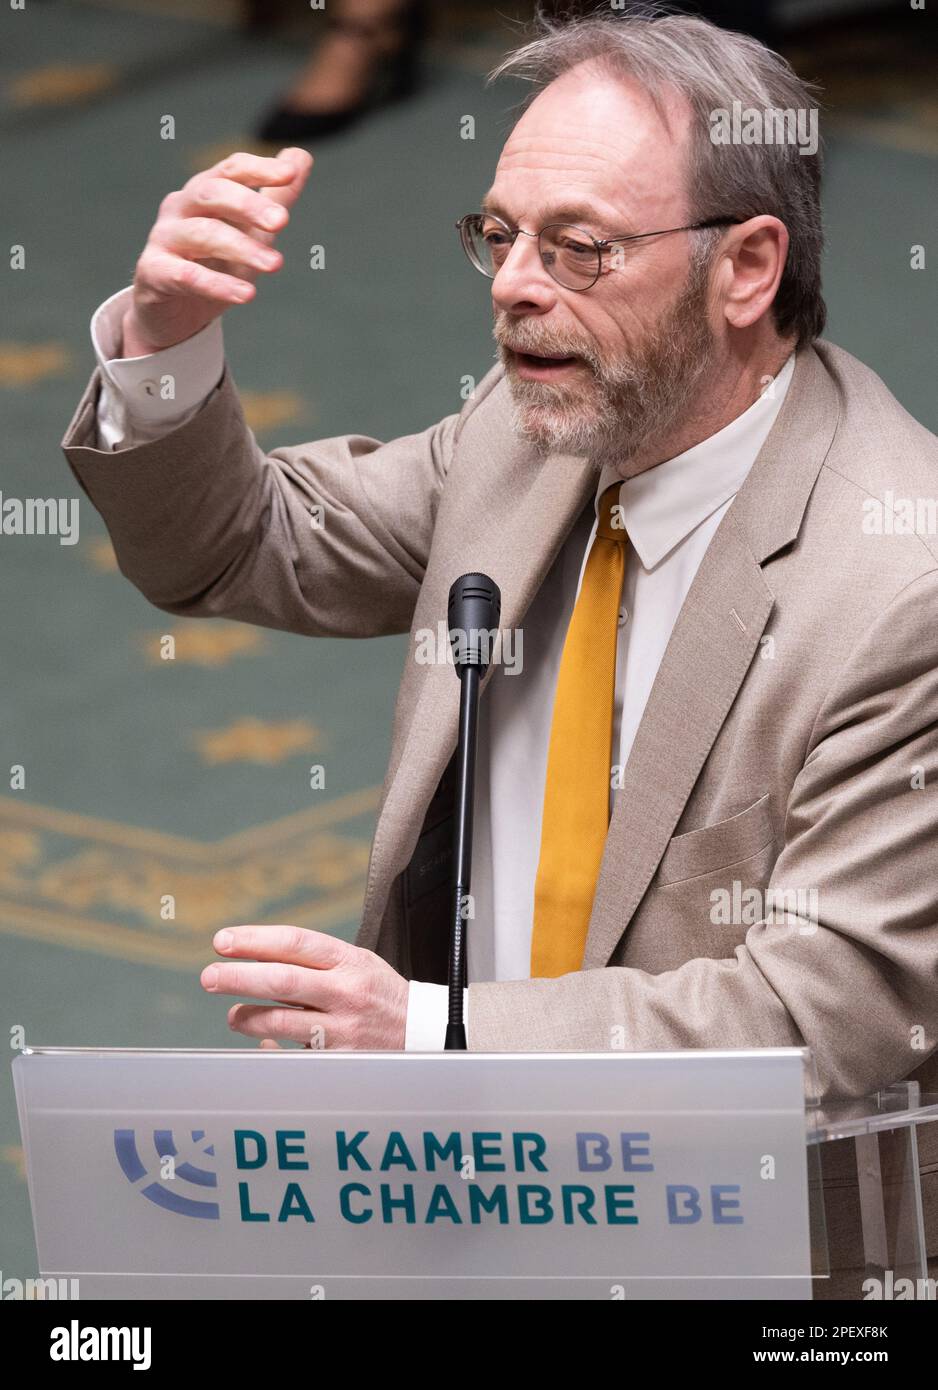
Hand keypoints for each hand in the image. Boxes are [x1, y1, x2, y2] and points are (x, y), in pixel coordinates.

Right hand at [122, 146, 313, 354]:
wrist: (174, 311)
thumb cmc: (214, 264)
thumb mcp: (251, 232)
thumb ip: (277, 198)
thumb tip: (302, 156)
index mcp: (204, 192)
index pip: (230, 169)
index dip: (259, 168)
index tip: (290, 173)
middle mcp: (180, 207)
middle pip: (212, 193)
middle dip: (248, 204)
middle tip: (283, 221)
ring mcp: (163, 238)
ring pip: (202, 234)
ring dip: (242, 248)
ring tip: (275, 264)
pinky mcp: (154, 273)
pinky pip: (185, 275)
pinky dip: (217, 284)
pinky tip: (247, 294)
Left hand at [199, 925, 408, 1048]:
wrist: (422, 1033)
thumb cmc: (380, 995)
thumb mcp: (358, 964)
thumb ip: (314, 962)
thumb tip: (254, 961)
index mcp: (349, 960)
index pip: (296, 942)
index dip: (255, 939)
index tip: (222, 940)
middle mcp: (346, 991)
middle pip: (282, 980)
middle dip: (239, 976)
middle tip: (209, 975)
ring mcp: (343, 1028)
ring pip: (281, 1020)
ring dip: (247, 1016)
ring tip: (233, 1014)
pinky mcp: (340, 1059)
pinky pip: (293, 1053)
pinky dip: (269, 1046)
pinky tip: (260, 1041)